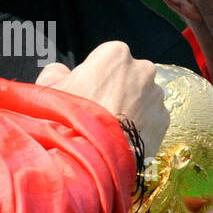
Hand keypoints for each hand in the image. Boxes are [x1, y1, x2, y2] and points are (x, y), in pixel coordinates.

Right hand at [38, 42, 168, 154]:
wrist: (93, 158)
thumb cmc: (70, 119)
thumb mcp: (49, 89)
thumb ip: (55, 72)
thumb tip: (62, 72)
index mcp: (116, 54)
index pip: (105, 59)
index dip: (93, 77)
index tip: (85, 93)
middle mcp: (143, 69)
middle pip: (127, 76)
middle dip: (116, 89)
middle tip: (97, 112)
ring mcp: (156, 95)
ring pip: (142, 97)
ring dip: (130, 107)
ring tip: (110, 129)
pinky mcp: (164, 120)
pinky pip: (151, 119)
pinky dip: (140, 126)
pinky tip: (123, 138)